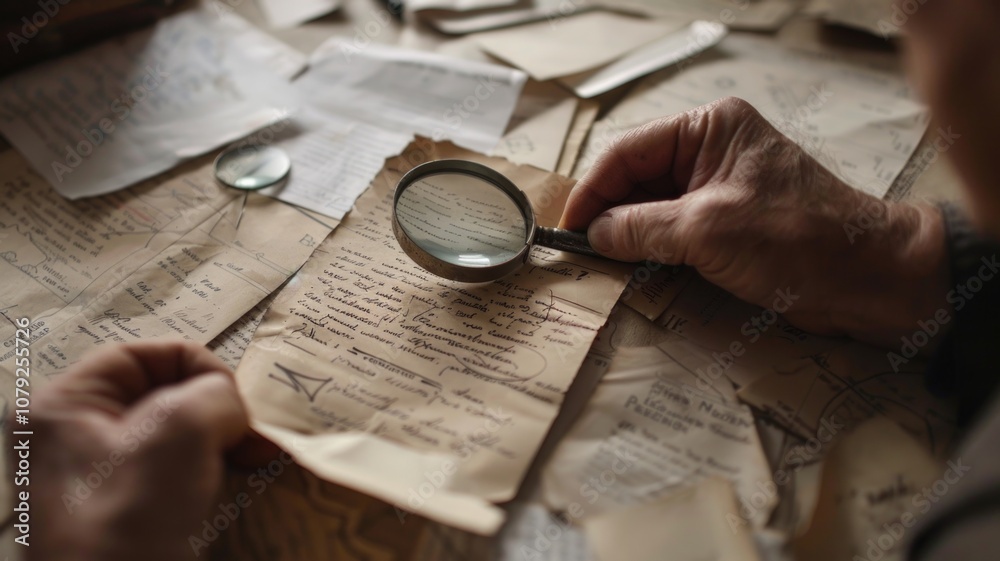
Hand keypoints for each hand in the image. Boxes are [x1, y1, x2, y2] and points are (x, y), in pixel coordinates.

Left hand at [22, 341, 251, 560]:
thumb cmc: (129, 525)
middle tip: (255, 438)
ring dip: (222, 442)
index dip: (198, 366)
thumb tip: (231, 408)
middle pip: (163, 394)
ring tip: (256, 461)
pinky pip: (175, 473)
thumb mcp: (178, 433)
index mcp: (64, 405)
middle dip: (217, 410)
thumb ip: (213, 394)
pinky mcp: (125, 513)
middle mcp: (74, 436)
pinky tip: (235, 486)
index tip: (235, 403)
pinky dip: (211, 473)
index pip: (144, 354)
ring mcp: (98, 478)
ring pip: (176, 435)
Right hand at [560, 97, 947, 347]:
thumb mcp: (709, 229)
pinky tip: (631, 270)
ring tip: (597, 264)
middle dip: (607, 213)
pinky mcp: (728, 225)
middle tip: (578, 251)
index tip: (568, 228)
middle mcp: (711, 151)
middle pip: (637, 179)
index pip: (629, 152)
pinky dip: (650, 251)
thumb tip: (593, 234)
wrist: (871, 280)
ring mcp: (719, 189)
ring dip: (625, 235)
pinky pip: (674, 232)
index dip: (592, 190)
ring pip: (652, 208)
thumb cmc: (800, 240)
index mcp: (710, 128)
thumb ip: (642, 228)